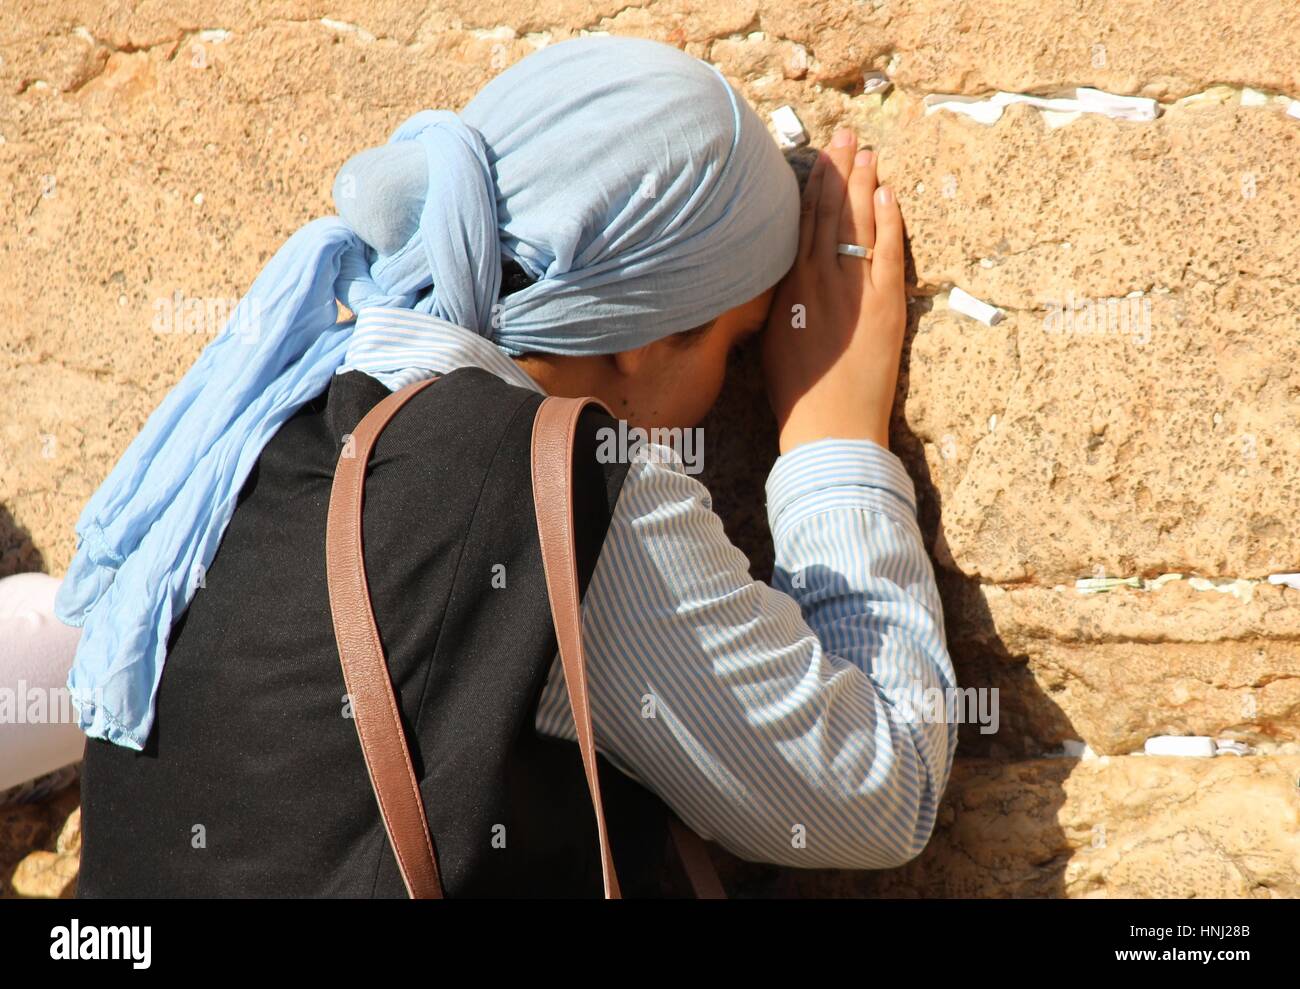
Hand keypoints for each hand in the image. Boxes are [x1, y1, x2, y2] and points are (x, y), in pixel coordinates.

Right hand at [762, 127, 906, 452]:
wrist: (828, 427)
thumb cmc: (798, 394)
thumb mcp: (773, 340)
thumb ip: (781, 301)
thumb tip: (783, 275)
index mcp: (789, 288)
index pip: (802, 223)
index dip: (814, 186)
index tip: (821, 157)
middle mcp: (819, 280)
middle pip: (830, 213)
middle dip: (839, 171)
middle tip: (847, 136)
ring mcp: (853, 290)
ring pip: (858, 224)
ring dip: (864, 185)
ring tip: (868, 152)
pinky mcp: (885, 306)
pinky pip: (888, 252)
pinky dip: (889, 221)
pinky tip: (889, 193)